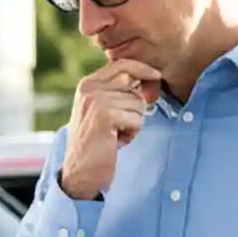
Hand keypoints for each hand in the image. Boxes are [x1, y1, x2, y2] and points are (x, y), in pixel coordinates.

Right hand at [60, 60, 161, 199]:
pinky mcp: (105, 116)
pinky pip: (137, 119)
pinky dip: (131, 133)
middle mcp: (89, 89)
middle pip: (134, 85)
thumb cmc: (96, 142)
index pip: (122, 64)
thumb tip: (151, 79)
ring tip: (115, 134)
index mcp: (88, 84)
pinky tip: (116, 141)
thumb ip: (119, 93)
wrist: (80, 172)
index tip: (156, 75)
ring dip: (133, 123)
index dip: (142, 69)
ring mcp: (96, 101)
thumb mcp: (102, 110)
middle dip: (136, 106)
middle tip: (121, 125)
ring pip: (138, 104)